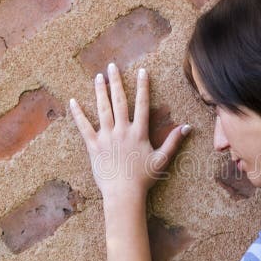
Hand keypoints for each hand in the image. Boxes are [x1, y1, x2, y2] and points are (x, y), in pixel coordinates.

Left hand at [69, 63, 191, 198]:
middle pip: (119, 101)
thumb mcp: (162, 159)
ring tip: (98, 77)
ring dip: (100, 91)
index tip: (142, 71)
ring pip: (102, 109)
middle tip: (112, 66)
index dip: (142, 87)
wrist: (123, 194)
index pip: (142, 104)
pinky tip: (73, 101)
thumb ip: (174, 141)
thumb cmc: (143, 179)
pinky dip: (78, 114)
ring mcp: (106, 137)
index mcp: (139, 133)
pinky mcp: (93, 146)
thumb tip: (188, 127)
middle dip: (116, 82)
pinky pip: (83, 127)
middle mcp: (122, 131)